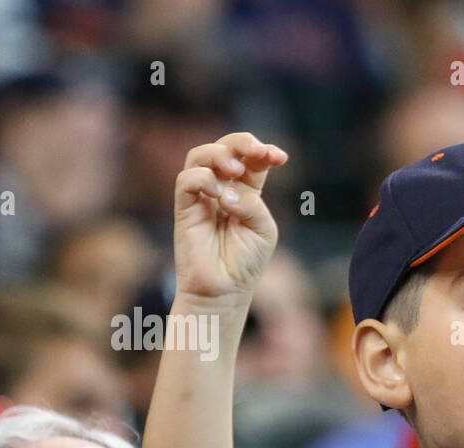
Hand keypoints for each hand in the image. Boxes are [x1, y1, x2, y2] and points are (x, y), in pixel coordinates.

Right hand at [173, 132, 288, 300]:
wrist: (224, 289)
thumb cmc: (246, 262)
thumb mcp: (264, 229)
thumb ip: (252, 204)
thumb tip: (226, 190)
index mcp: (247, 192)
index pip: (252, 160)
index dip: (264, 151)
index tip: (279, 156)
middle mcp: (223, 188)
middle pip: (225, 148)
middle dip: (241, 142)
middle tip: (257, 150)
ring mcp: (202, 196)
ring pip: (200, 156)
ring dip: (219, 154)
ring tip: (234, 171)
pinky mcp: (184, 207)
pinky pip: (187, 180)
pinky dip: (203, 179)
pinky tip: (218, 195)